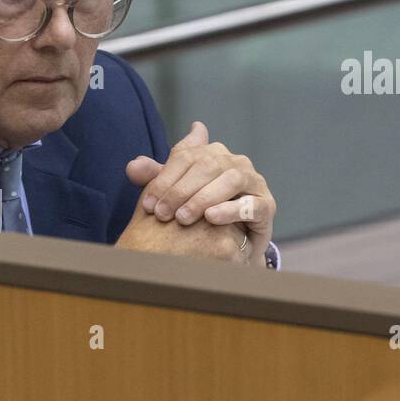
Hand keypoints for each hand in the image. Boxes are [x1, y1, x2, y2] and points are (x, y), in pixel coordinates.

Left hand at [126, 121, 275, 262]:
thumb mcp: (172, 196)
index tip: (147, 204)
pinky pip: (251, 204)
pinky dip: (230, 209)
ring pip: (231, 180)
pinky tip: (211, 218)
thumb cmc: (195, 216)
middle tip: (162, 214)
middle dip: (180, 190)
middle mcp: (235, 162)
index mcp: (212, 154)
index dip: (164, 179)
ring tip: (183, 217)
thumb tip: (132, 165)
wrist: (224, 247)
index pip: (185, 156)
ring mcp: (254, 182)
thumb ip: (154, 180)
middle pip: (207, 165)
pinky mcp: (267, 206)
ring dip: (203, 198)